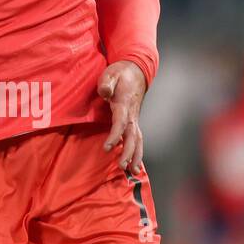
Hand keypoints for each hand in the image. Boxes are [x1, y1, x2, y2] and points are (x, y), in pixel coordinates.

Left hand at [98, 60, 147, 174]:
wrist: (136, 70)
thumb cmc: (121, 73)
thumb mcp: (111, 73)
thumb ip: (107, 82)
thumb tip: (105, 92)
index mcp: (125, 104)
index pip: (121, 123)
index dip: (115, 135)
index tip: (107, 148)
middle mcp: (132, 114)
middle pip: (133, 136)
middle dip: (128, 152)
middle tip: (122, 167)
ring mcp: (135, 119)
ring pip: (138, 140)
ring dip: (136, 156)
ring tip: (132, 172)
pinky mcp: (134, 121)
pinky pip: (137, 139)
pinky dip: (137, 152)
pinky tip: (134, 165)